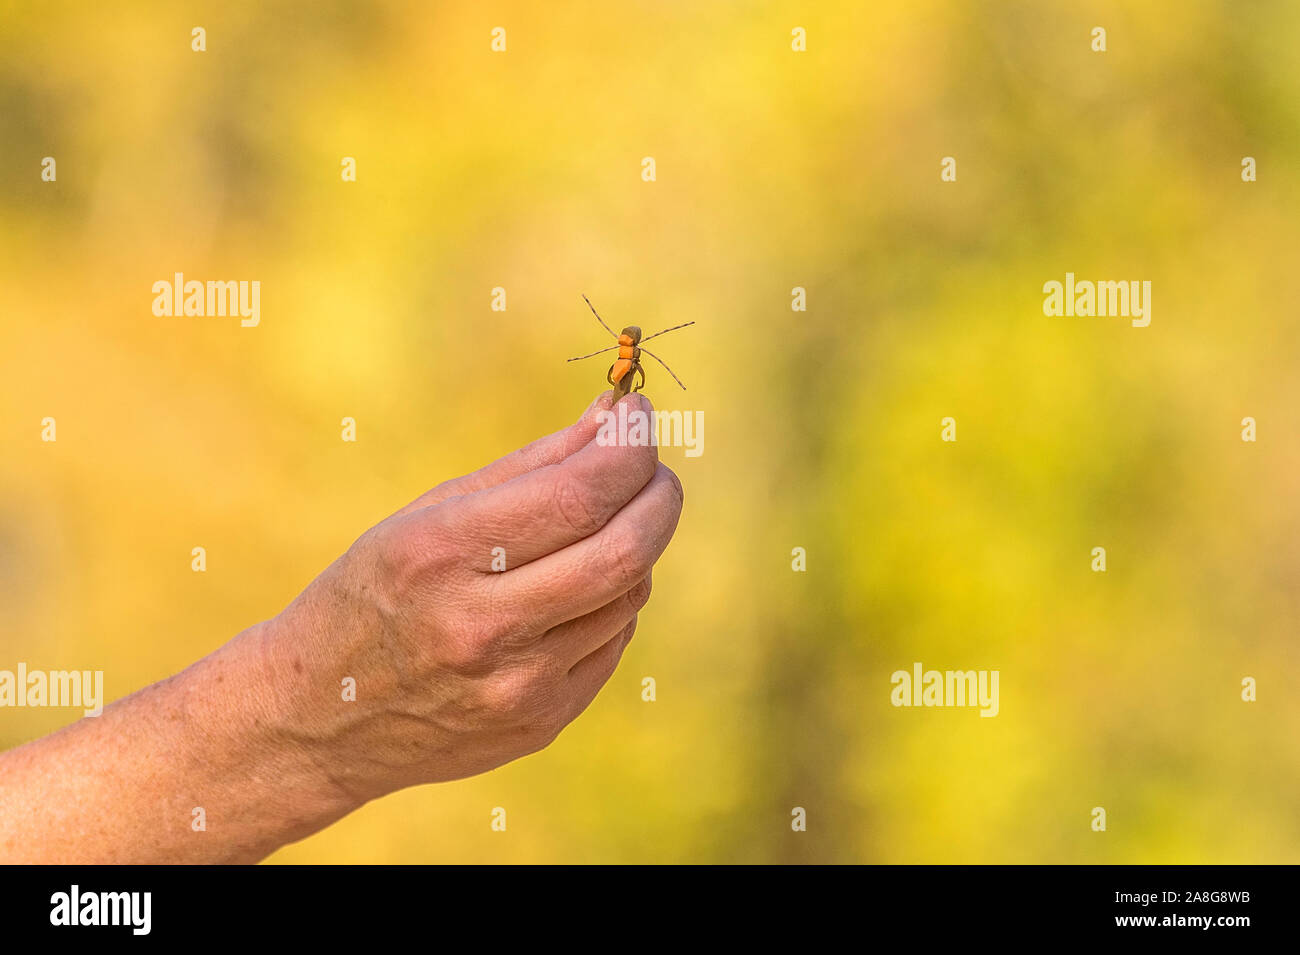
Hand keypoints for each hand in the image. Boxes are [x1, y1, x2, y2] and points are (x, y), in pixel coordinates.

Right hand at [251, 390, 683, 803]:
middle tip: (653, 471)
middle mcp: (482, 625)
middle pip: (623, 551)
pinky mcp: (541, 722)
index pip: (578, 497)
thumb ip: (533, 463)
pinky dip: (612, 600)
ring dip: (636, 546)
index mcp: (442, 554)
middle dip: (659, 496)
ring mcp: (516, 686)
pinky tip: (576, 588)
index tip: (640, 418)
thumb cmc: (375, 592)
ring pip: (629, 595)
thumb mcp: (430, 513)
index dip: (630, 450)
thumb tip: (619, 414)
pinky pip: (614, 641)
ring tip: (600, 528)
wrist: (321, 719)